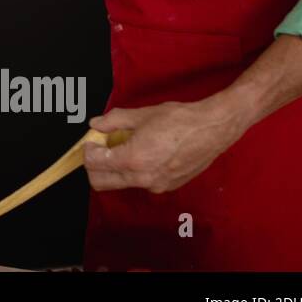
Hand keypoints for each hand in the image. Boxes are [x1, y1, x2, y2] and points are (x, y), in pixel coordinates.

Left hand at [84, 98, 245, 193]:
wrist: (213, 129)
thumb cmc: (179, 120)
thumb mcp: (141, 115)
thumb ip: (114, 121)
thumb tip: (95, 124)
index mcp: (134, 160)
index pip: (95, 164)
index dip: (88, 151)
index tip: (91, 140)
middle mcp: (143, 178)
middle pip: (101, 183)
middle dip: (94, 166)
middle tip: (100, 148)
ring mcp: (156, 186)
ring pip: (121, 184)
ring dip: (114, 169)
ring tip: (123, 147)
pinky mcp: (168, 187)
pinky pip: (140, 183)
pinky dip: (133, 171)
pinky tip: (143, 153)